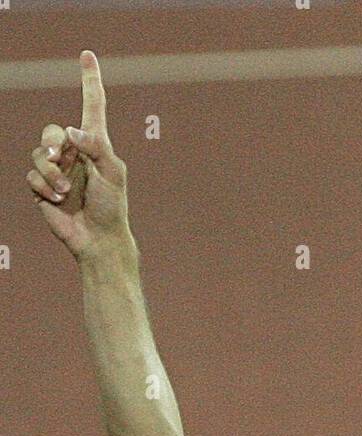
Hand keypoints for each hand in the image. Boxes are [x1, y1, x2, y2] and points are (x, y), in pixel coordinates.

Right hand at [27, 50, 129, 259]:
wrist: (98, 239)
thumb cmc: (112, 207)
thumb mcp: (113, 174)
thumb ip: (97, 147)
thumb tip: (71, 132)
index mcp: (95, 145)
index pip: (92, 106)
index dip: (90, 80)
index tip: (88, 55)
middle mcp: (74, 153)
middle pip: (52, 132)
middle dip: (54, 146)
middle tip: (62, 160)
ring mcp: (57, 170)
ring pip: (38, 153)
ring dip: (50, 172)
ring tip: (65, 191)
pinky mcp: (43, 188)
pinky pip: (32, 175)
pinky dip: (43, 186)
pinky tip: (56, 200)